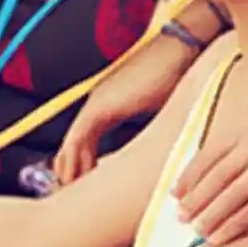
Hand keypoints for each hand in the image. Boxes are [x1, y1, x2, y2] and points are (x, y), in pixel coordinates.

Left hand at [53, 54, 183, 184]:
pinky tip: (74, 178)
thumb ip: (151, 128)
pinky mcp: (101, 107)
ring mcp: (97, 103)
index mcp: (111, 104)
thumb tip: (154, 149)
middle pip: (76, 143)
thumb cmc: (175, 75)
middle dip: (72, 170)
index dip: (84, 163)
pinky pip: (79, 139)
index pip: (88, 140)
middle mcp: (99, 102)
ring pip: (73, 143)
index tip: (84, 184)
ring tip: (69, 192)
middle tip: (70, 195)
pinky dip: (74, 160)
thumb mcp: (161, 110)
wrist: (178, 51)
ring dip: (70, 169)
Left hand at [173, 99, 247, 246]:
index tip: (177, 194)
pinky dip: (235, 226)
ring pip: (232, 201)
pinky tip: (222, 235)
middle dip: (195, 202)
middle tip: (181, 217)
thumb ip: (239, 132)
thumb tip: (211, 157)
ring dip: (211, 219)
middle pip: (216, 181)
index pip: (208, 156)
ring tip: (197, 231)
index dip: (189, 179)